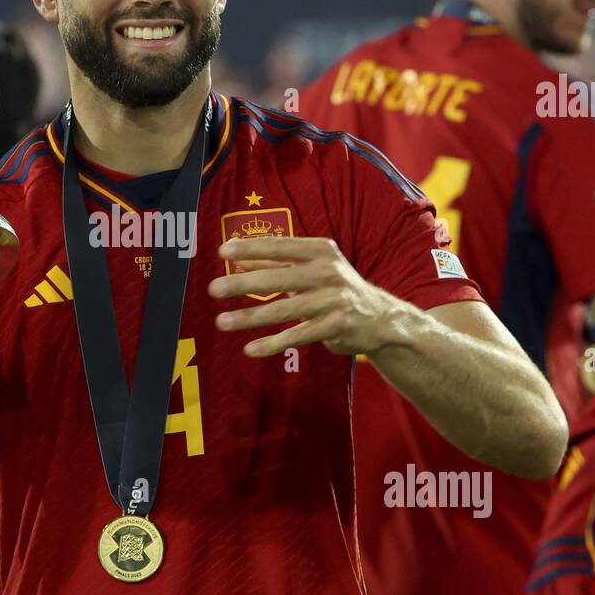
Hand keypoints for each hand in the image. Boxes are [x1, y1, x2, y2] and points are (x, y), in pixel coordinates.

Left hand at [208, 236, 397, 357]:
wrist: (380, 318)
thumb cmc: (337, 288)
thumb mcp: (313, 267)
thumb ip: (277, 262)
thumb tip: (238, 259)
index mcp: (320, 251)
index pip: (280, 246)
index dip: (251, 248)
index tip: (224, 251)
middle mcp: (327, 272)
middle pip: (278, 277)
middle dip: (243, 284)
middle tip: (214, 289)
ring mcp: (333, 300)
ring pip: (283, 309)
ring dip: (249, 317)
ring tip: (222, 322)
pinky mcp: (336, 326)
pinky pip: (298, 335)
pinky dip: (273, 343)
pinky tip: (250, 349)